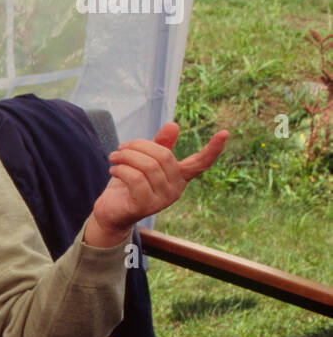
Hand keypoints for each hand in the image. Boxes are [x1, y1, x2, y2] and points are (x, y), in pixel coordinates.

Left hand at [85, 122, 227, 245]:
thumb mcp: (143, 161)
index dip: (213, 149)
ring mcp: (162, 200)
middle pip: (163, 156)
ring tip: (114, 157)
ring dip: (126, 157)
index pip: (201, 163)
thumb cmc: (128, 184)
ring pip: (148, 166)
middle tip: (121, 148)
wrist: (111, 211)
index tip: (225, 133)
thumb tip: (174, 125)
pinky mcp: (146, 206)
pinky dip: (120, 170)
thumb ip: (159, 145)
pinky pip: (135, 179)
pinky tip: (113, 170)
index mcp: (179, 177)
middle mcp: (175, 189)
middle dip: (138, 146)